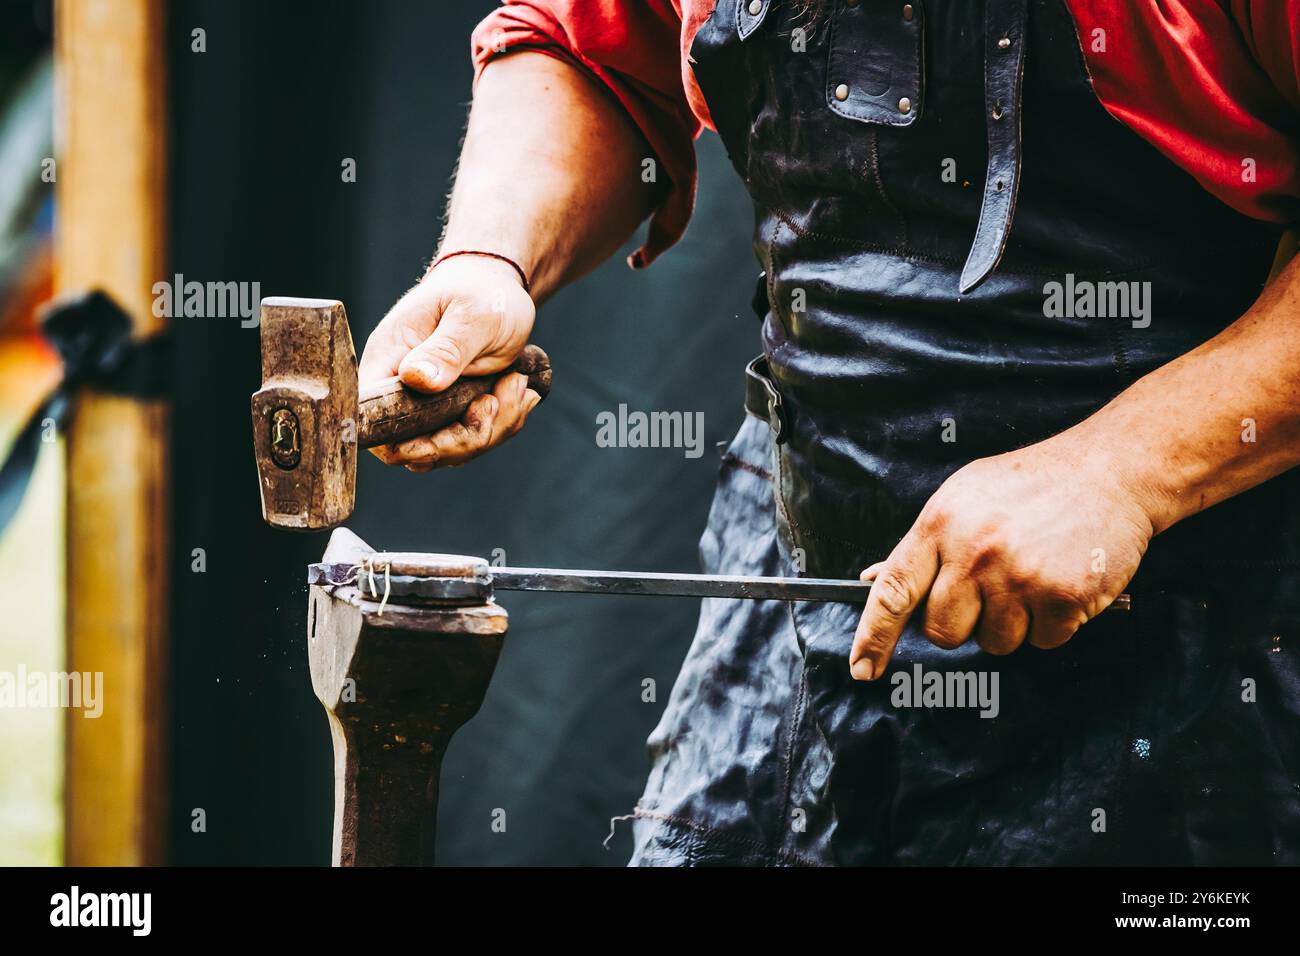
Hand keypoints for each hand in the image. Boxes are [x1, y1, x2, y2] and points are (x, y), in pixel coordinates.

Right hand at [358, 255, 540, 470]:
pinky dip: (502, 423)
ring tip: (514, 384)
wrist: (497, 291)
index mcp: (388, 361)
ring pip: (449, 451)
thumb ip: (446, 349)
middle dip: (465, 437)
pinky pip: (472, 441)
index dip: (407, 442)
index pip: (374, 421)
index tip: (455, 424)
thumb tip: (417, 379)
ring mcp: (425, 408)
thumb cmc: (479, 294)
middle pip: (414, 451)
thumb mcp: (470, 316)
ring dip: (492, 427)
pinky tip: (517, 390)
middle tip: (497, 399)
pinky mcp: (450, 416)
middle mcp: (399, 391)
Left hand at [849, 435, 1157, 679]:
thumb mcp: (963, 497)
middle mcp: (974, 552)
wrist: (1109, 470)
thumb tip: (876, 584)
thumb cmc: (1030, 486)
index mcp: (940, 524)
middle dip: (962, 624)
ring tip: (1031, 575)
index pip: (893, 591)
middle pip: (943, 631)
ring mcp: (1018, 576)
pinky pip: (1043, 642)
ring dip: (1013, 623)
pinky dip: (1053, 623)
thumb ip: (925, 545)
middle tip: (989, 591)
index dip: (873, 636)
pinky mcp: (1062, 597)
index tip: (862, 668)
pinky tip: (1060, 581)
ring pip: (995, 643)